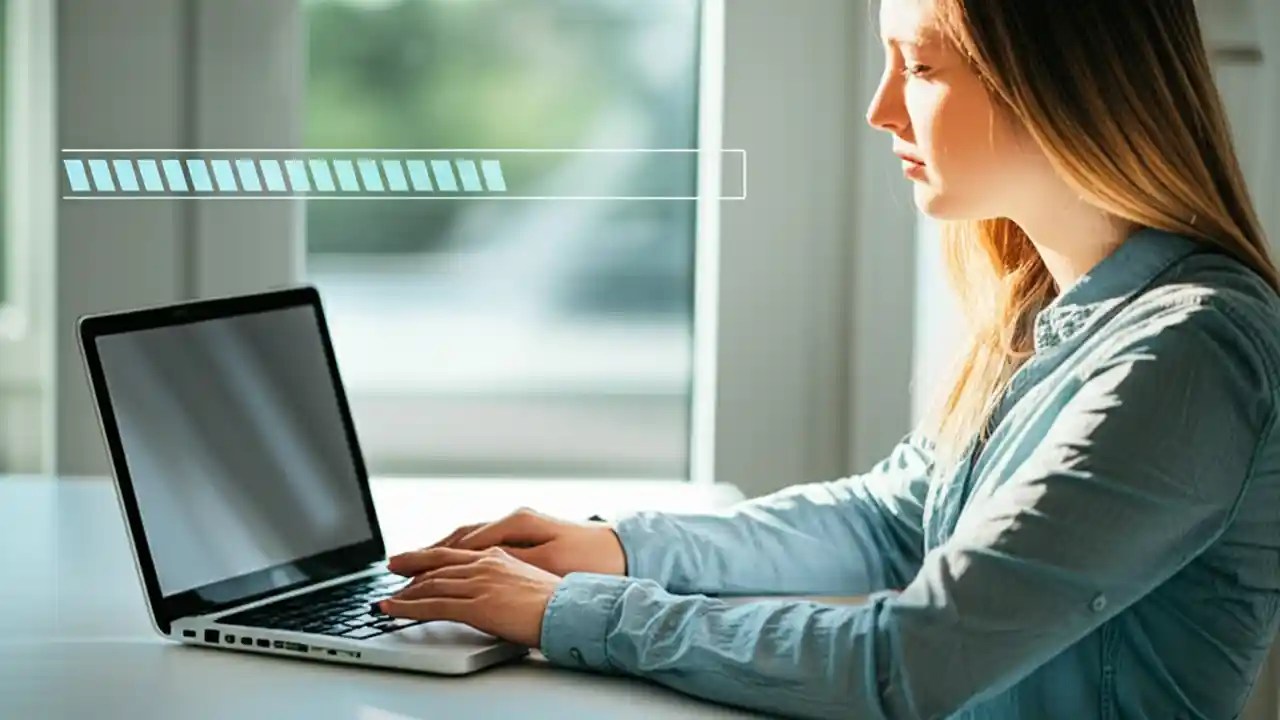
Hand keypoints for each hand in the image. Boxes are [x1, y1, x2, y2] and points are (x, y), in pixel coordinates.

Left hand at [379, 546, 559, 647]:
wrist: (571, 610)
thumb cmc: (558, 599)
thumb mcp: (529, 577)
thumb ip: (507, 576)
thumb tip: (496, 586)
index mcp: (499, 554)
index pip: (457, 552)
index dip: (432, 555)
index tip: (416, 558)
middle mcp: (486, 563)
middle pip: (439, 563)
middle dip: (412, 566)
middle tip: (392, 568)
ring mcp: (479, 583)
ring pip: (432, 583)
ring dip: (406, 591)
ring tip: (388, 597)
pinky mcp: (476, 605)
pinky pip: (434, 606)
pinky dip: (408, 608)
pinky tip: (394, 611)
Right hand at [405, 507, 625, 576]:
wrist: (623, 552)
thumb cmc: (590, 558)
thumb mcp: (548, 561)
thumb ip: (508, 559)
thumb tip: (474, 558)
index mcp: (516, 523)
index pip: (461, 543)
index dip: (431, 557)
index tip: (405, 569)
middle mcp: (514, 519)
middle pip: (460, 536)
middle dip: (427, 551)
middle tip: (396, 563)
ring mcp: (520, 525)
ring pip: (469, 537)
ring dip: (442, 549)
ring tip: (415, 561)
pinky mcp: (527, 535)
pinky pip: (482, 541)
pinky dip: (461, 549)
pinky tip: (452, 558)